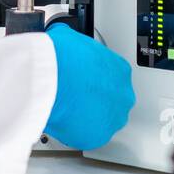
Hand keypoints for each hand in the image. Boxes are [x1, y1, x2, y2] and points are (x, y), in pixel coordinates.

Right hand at [43, 24, 134, 149]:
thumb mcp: (68, 37)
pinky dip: (76, 132)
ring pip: (102, 121)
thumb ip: (73, 44)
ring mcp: (112, 117)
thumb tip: (63, 39)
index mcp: (120, 70)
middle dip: (95, 102)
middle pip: (112, 102)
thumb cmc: (60, 59)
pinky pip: (88, 136)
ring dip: (87, 118)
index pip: (113, 79)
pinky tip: (63, 123)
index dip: (95, 83)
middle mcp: (122, 95)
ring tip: (68, 112)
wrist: (51, 79)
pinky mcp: (98, 136)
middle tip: (75, 98)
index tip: (84, 84)